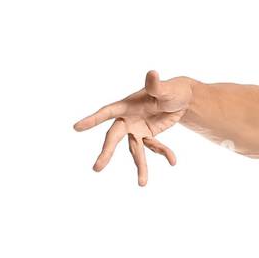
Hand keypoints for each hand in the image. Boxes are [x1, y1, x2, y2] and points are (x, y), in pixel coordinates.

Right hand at [72, 69, 191, 185]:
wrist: (182, 99)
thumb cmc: (172, 90)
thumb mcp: (166, 89)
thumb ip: (157, 86)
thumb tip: (152, 74)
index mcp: (127, 105)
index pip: (107, 112)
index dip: (92, 120)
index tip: (76, 127)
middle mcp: (129, 119)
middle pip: (114, 137)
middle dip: (106, 152)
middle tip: (97, 168)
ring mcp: (137, 129)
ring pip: (135, 150)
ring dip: (140, 166)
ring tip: (142, 184)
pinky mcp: (148, 136)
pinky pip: (154, 148)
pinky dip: (164, 153)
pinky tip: (173, 161)